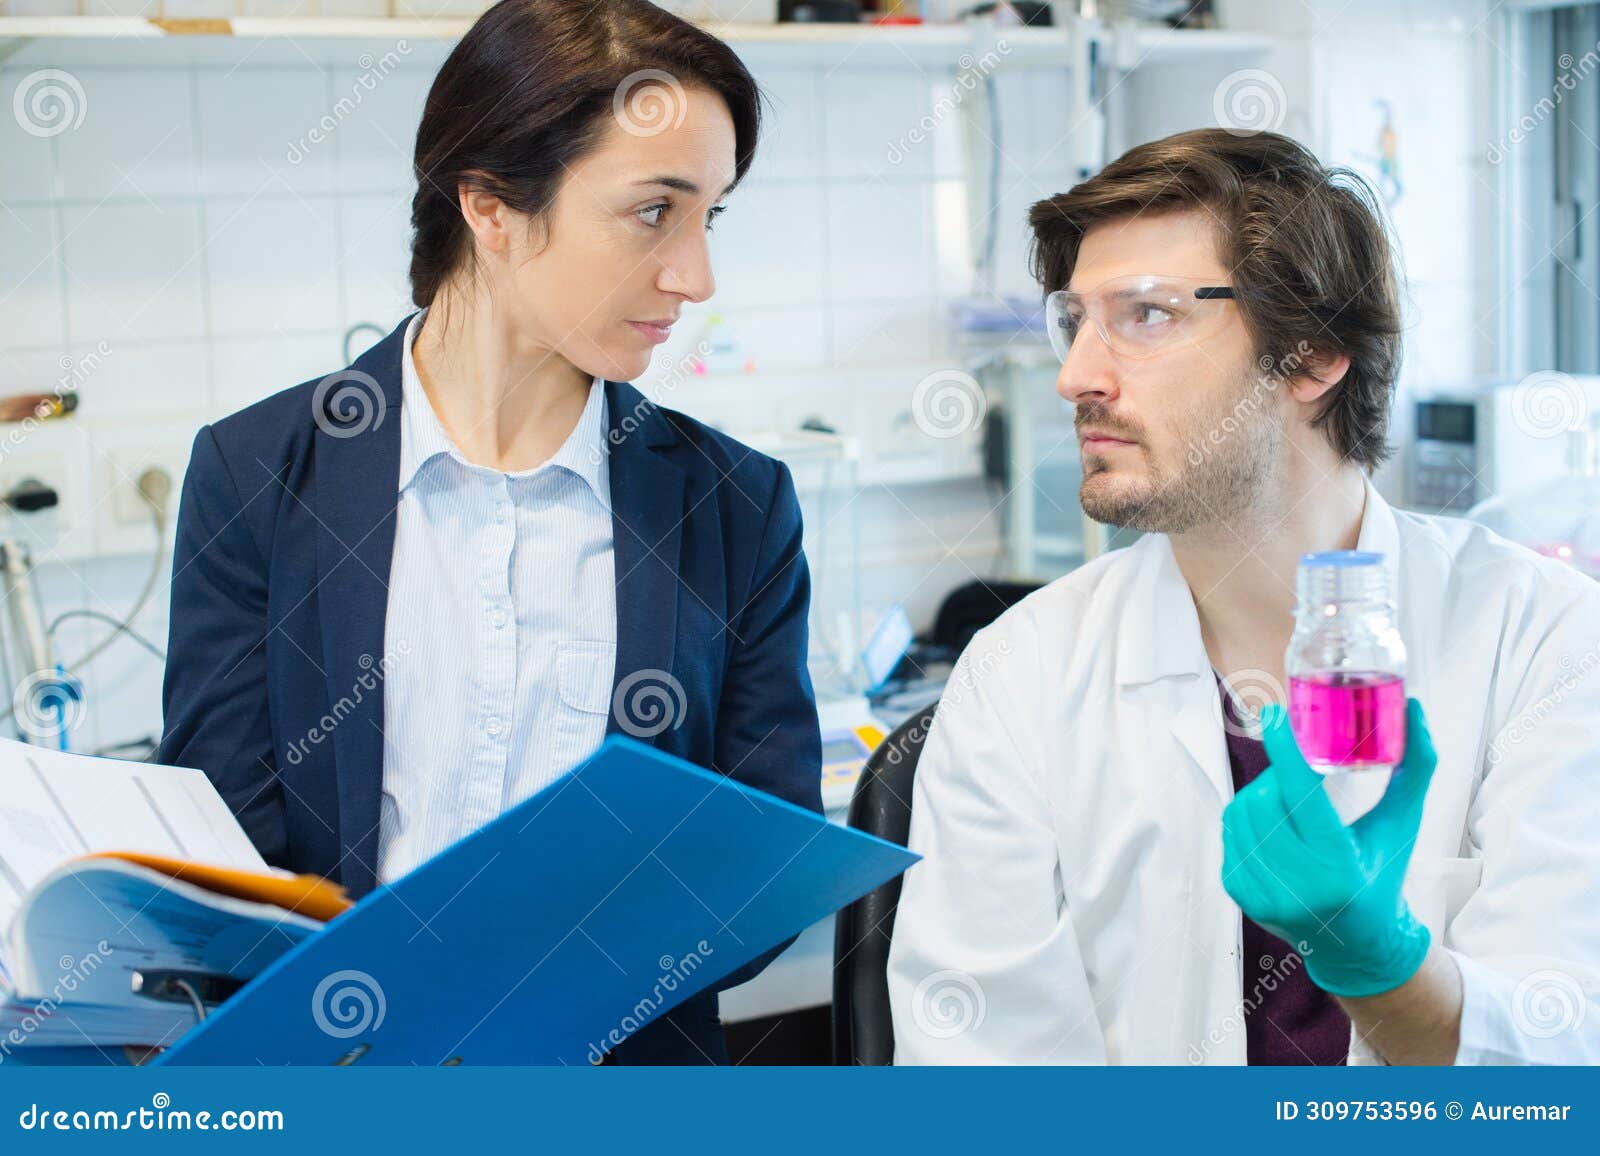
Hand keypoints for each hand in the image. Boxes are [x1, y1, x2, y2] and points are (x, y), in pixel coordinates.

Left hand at [1220, 697, 1437, 997]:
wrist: (1356, 946)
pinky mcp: (1240, 896)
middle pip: (1265, 800)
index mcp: (1338, 868)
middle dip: (1276, 773)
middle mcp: (1297, 886)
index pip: (1302, 797)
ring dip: (1260, 793)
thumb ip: (1414, 769)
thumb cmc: (1383, 875)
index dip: (1285, 751)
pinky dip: (1247, 818)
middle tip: (1295, 769)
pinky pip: (1230, 834)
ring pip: (1241, 813)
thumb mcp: (1402, 825)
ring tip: (1287, 796)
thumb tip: (1415, 708)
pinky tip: (1272, 822)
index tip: (1274, 715)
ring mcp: (1263, 894)